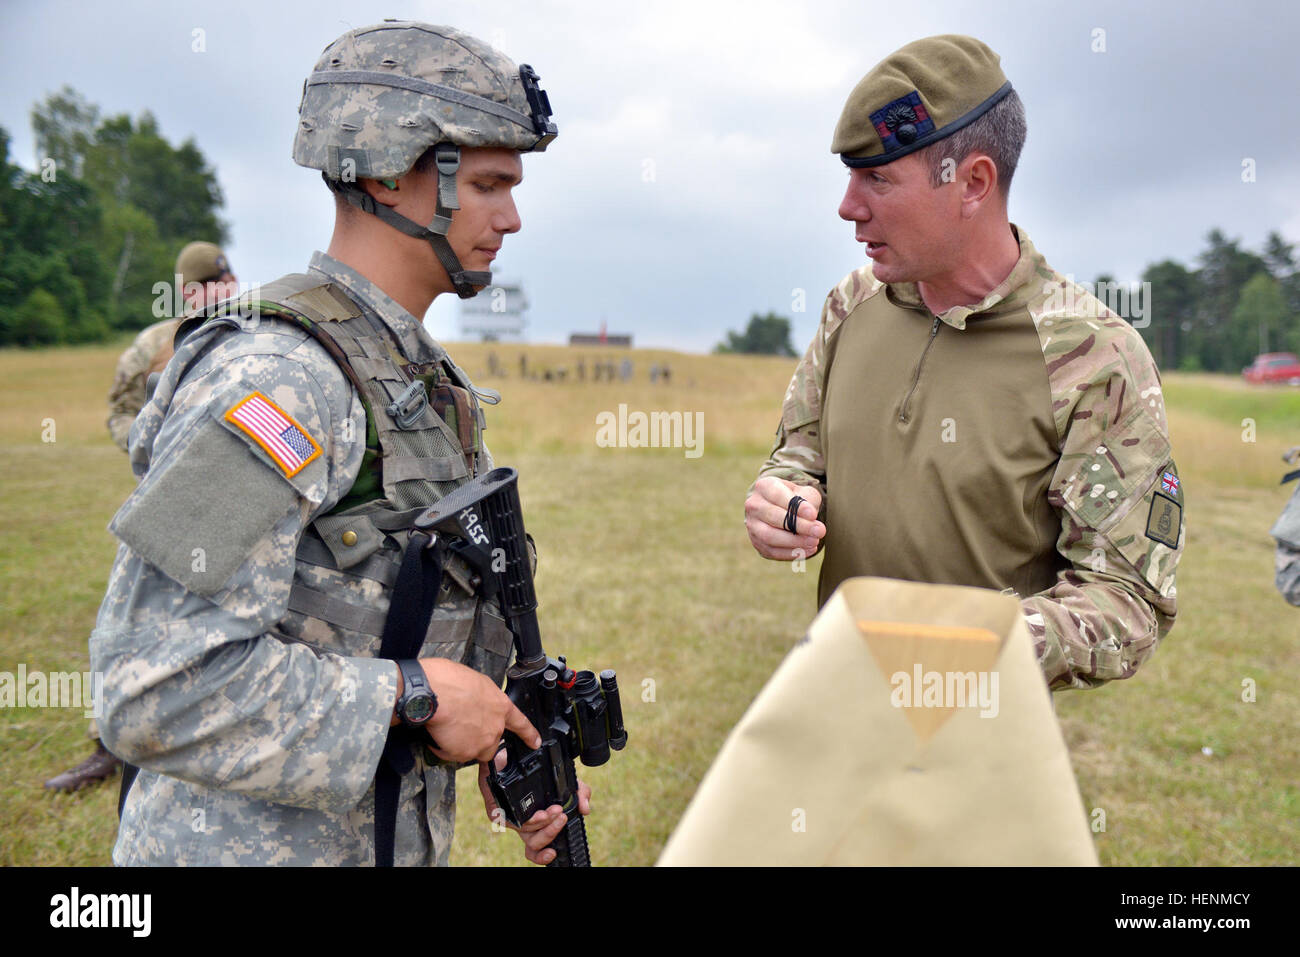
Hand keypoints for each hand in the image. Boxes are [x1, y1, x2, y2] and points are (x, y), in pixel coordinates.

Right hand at [418, 658, 540, 763]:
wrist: (433, 693)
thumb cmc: (449, 681)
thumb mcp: (475, 683)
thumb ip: (483, 699)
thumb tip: (477, 704)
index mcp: (500, 706)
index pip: (521, 723)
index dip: (529, 734)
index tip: (535, 742)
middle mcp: (495, 727)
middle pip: (490, 742)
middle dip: (477, 738)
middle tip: (459, 724)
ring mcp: (481, 742)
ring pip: (471, 750)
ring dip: (460, 743)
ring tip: (446, 726)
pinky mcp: (464, 753)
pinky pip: (453, 754)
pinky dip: (445, 747)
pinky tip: (439, 732)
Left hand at [478, 758, 592, 865]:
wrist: (515, 753)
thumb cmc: (539, 773)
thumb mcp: (567, 782)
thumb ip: (580, 793)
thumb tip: (585, 809)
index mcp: (536, 824)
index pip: (538, 848)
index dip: (544, 856)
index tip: (555, 852)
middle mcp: (523, 825)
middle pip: (534, 843)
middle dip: (551, 832)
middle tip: (561, 816)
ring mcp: (511, 818)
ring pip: (526, 832)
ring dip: (543, 824)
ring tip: (554, 810)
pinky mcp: (498, 809)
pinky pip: (510, 821)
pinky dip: (526, 819)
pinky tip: (538, 813)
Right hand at [745, 477, 825, 559]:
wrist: (778, 508)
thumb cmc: (794, 498)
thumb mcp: (804, 492)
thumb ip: (808, 500)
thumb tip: (810, 518)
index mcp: (764, 487)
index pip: (777, 495)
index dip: (796, 506)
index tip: (813, 515)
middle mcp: (754, 505)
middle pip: (774, 517)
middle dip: (799, 526)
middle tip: (819, 531)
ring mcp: (753, 525)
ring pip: (770, 536)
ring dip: (794, 541)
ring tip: (814, 541)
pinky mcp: (757, 543)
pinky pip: (772, 551)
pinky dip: (792, 553)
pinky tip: (809, 550)